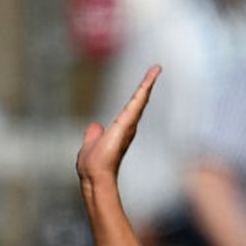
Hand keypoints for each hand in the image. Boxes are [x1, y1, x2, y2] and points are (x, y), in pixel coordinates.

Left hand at [76, 65, 159, 185]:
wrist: (95, 176)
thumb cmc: (92, 167)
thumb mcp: (90, 145)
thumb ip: (93, 135)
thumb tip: (95, 127)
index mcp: (119, 131)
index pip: (129, 111)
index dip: (136, 99)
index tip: (144, 86)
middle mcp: (127, 128)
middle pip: (139, 103)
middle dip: (147, 86)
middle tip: (155, 71)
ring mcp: (129, 124)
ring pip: (140, 100)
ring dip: (148, 83)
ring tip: (156, 69)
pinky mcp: (128, 121)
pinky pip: (138, 99)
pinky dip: (145, 86)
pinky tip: (152, 74)